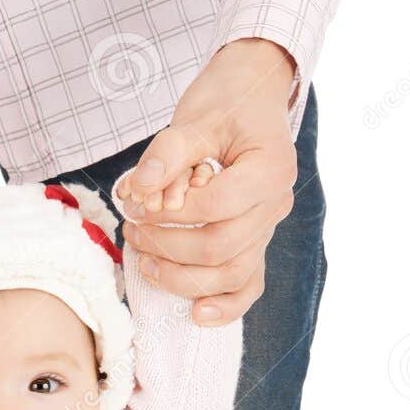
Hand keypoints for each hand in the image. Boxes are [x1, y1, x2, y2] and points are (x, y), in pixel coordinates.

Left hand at [114, 39, 298, 324]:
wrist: (252, 95)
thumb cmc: (226, 101)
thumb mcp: (195, 117)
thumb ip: (167, 153)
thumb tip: (137, 191)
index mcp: (271, 168)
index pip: (216, 208)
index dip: (171, 215)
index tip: (137, 206)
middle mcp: (276, 204)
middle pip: (222, 249)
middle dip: (168, 248)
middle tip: (133, 232)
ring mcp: (269, 227)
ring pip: (232, 274)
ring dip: (182, 277)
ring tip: (144, 261)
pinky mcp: (256, 241)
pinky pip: (248, 285)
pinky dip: (224, 306)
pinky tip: (195, 314)